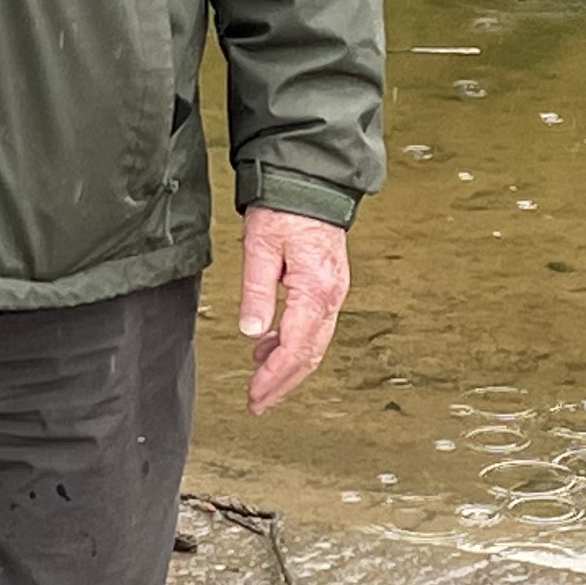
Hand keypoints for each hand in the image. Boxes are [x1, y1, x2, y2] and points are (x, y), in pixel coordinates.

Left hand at [236, 208, 350, 413]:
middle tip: (257, 402)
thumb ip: (255, 290)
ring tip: (259, 382)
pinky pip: (315, 326)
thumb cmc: (286, 207)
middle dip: (283, 383)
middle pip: (310, 354)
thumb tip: (251, 331)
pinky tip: (268, 347)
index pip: (296, 346)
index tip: (255, 395)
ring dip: (288, 367)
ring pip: (315, 344)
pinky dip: (293, 344)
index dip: (274, 376)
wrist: (312, 182)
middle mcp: (332, 295)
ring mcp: (334, 292)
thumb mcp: (259, 245)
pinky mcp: (329, 286)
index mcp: (315, 288)